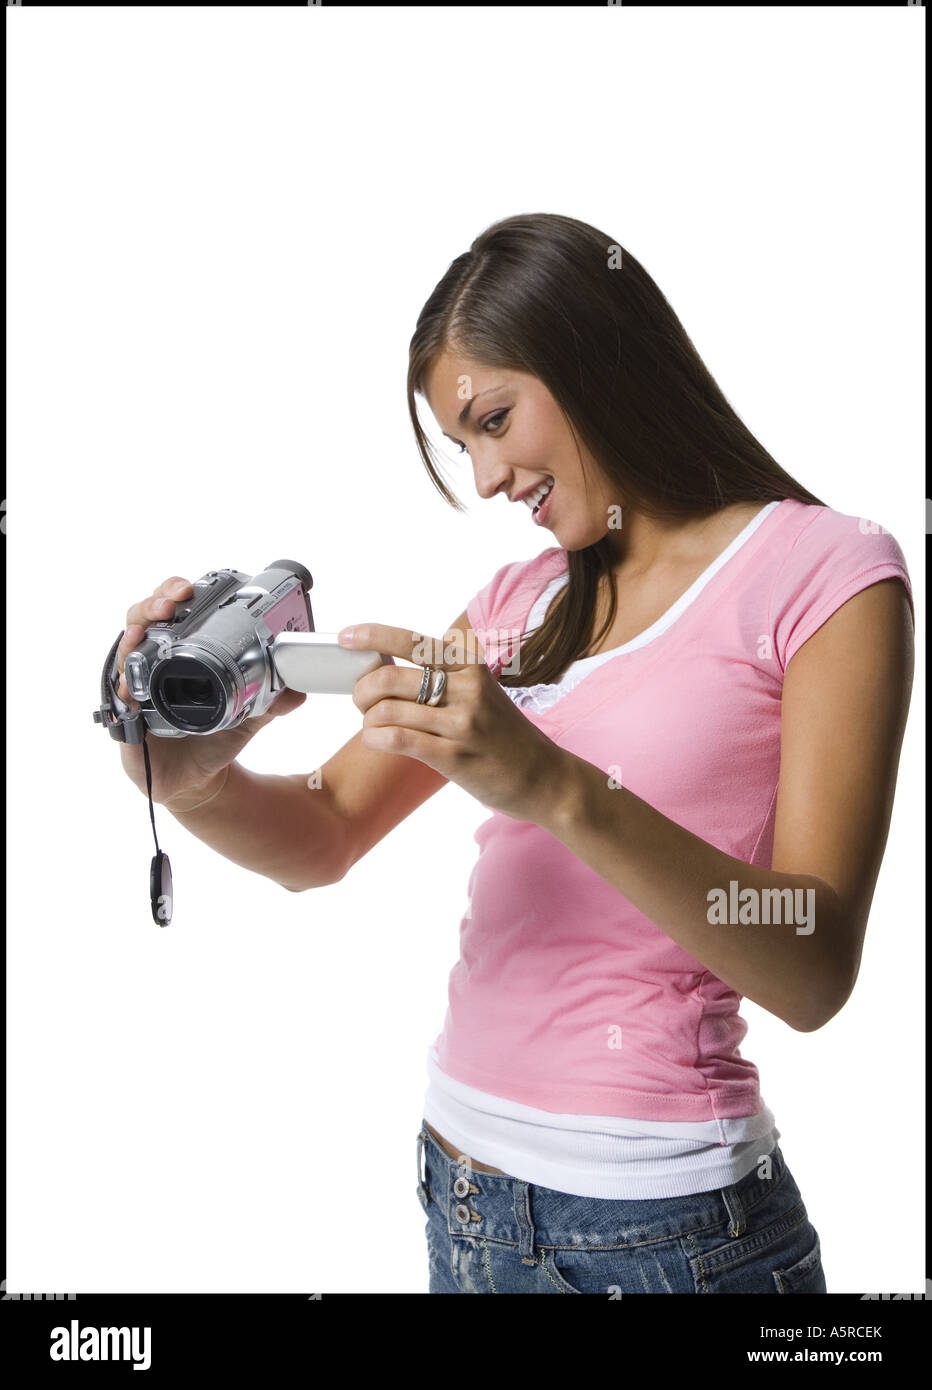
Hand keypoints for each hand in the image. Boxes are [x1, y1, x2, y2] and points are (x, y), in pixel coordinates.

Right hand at [114, 575, 306, 810]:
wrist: (201, 780)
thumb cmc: (215, 737)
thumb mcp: (248, 715)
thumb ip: (273, 699)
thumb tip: (299, 690)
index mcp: (178, 656)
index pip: (170, 614)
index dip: (172, 594)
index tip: (187, 588)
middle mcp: (151, 668)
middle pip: (140, 624)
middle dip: (151, 606)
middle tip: (169, 603)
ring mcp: (135, 692)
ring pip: (123, 656)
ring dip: (131, 641)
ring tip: (140, 632)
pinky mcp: (127, 723)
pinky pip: (119, 704)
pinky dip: (122, 692)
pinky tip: (128, 685)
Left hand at [338, 621, 566, 821]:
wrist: (543, 778)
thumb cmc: (503, 735)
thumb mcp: (482, 691)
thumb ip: (443, 677)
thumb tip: (384, 668)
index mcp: (470, 665)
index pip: (412, 641)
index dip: (373, 636)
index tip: (346, 637)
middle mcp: (467, 688)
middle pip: (389, 676)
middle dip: (361, 690)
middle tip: (361, 702)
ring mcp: (462, 722)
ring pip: (388, 710)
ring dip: (368, 720)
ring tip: (373, 727)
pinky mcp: (454, 756)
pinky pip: (397, 739)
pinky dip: (375, 739)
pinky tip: (376, 741)